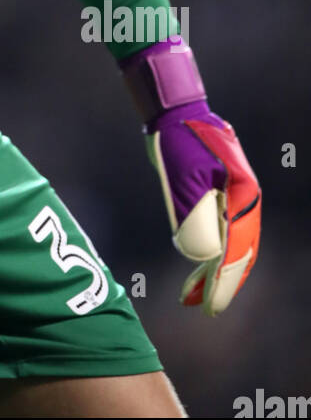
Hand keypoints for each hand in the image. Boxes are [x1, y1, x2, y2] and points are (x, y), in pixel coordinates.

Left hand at [121, 37, 260, 315]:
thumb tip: (202, 257)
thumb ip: (194, 218)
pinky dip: (209, 251)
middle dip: (222, 282)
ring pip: (230, 243)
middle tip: (203, 308)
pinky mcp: (220, 195)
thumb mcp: (183, 180)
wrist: (175, 111)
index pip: (236, 248)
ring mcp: (233, 197)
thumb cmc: (178, 140)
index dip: (223, 282)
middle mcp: (244, 198)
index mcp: (242, 194)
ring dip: (214, 270)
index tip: (209, 307)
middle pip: (240, 250)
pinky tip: (195, 267)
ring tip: (193, 296)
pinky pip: (220, 230)